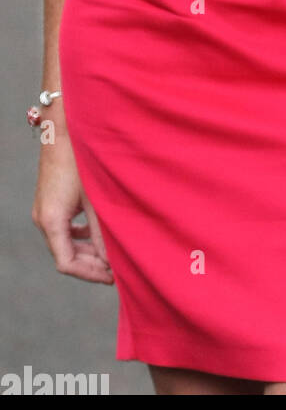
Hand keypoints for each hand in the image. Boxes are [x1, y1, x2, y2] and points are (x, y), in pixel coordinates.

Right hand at [32, 142, 113, 284]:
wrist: (64, 131)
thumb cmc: (83, 161)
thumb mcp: (97, 198)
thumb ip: (103, 231)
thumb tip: (111, 261)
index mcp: (52, 221)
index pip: (67, 264)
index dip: (90, 274)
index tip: (113, 277)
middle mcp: (43, 219)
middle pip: (65, 255)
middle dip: (91, 265)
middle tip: (117, 270)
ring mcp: (43, 210)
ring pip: (64, 242)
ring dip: (87, 250)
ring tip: (112, 255)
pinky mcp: (49, 202)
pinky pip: (63, 228)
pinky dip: (80, 236)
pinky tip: (97, 233)